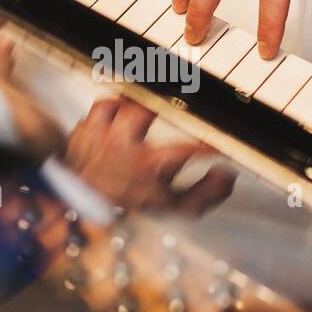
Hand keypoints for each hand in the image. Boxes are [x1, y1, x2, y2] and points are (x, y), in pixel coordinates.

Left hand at [62, 98, 235, 215]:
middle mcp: (124, 146)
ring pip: (123, 103)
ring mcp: (101, 136)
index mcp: (149, 166)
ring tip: (153, 103)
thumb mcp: (172, 208)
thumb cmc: (131, 204)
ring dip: (140, 103)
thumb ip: (205, 194)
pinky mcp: (85, 130)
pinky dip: (114, 107)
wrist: (84, 206)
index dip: (208, 143)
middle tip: (181, 103)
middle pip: (146, 111)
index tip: (219, 142)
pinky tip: (123, 110)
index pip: (187, 148)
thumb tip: (227, 176)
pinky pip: (101, 106)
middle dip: (167, 104)